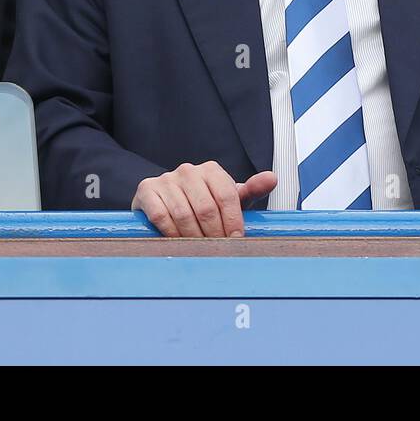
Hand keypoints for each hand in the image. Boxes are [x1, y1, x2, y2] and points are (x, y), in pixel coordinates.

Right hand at [131, 161, 276, 237]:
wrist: (164, 201)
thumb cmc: (201, 202)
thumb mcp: (227, 197)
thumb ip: (251, 190)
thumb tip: (272, 178)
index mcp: (211, 170)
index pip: (227, 196)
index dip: (233, 222)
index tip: (236, 240)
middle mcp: (188, 170)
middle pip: (207, 208)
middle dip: (214, 234)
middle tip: (218, 250)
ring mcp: (166, 179)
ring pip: (184, 215)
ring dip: (194, 237)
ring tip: (200, 249)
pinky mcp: (147, 190)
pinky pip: (162, 217)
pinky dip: (172, 234)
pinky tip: (178, 241)